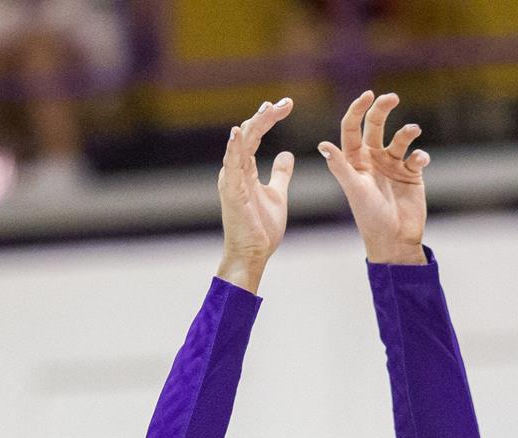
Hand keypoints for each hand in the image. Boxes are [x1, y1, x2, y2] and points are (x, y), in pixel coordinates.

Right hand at [216, 97, 295, 291]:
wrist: (253, 253)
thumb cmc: (261, 228)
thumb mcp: (277, 194)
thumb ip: (279, 174)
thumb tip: (286, 155)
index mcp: (244, 169)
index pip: (255, 136)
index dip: (268, 119)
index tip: (285, 105)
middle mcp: (235, 170)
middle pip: (249, 134)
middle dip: (266, 116)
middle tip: (285, 103)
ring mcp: (231, 179)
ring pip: (241, 144)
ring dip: (255, 125)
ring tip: (268, 108)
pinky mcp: (232, 191)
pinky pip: (232, 165)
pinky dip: (235, 147)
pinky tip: (240, 131)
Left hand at [319, 91, 428, 265]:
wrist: (394, 240)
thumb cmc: (369, 217)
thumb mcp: (355, 190)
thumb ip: (341, 167)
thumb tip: (322, 145)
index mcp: (355, 160)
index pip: (352, 128)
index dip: (358, 110)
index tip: (368, 95)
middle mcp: (373, 159)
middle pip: (376, 125)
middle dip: (382, 109)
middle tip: (391, 97)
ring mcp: (392, 165)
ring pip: (400, 138)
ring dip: (407, 132)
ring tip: (413, 131)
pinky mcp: (411, 174)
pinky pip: (417, 156)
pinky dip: (420, 155)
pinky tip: (420, 161)